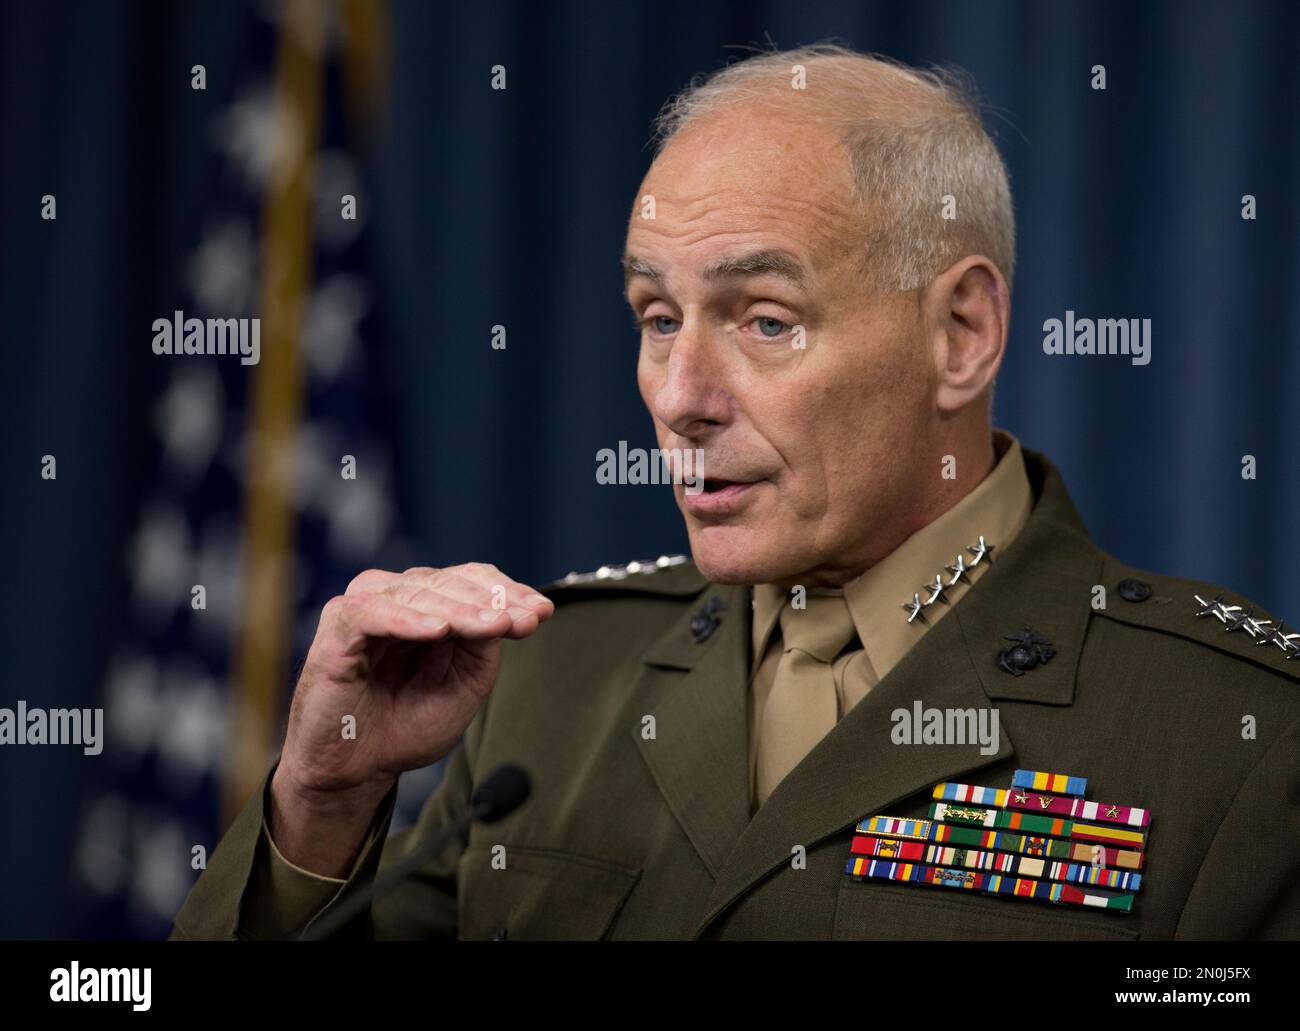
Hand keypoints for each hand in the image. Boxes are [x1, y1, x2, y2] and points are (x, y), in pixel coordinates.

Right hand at [268, 563, 552, 874]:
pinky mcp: (337, 628)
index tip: (543, 612)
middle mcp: (397, 597)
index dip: (508, 592)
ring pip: (417, 592)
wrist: (355, 769)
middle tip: (525, 620)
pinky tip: (439, 630)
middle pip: (449, 581)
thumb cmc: (405, 726)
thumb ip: (483, 647)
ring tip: (494, 624)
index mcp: (429, 605)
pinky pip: (373, 613)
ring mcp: (366, 608)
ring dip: (461, 609)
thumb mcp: (462, 685)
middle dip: (493, 601)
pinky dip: (407, 620)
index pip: (471, 580)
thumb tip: (509, 612)